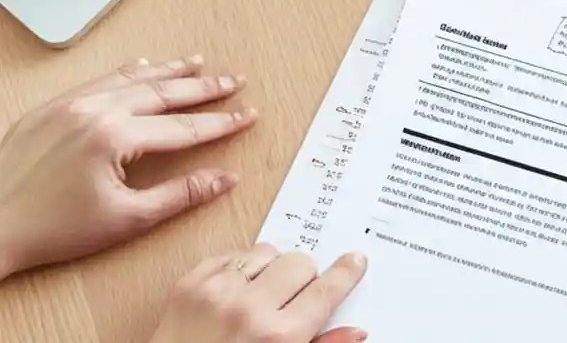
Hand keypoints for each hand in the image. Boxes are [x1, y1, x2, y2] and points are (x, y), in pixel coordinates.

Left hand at [0, 56, 257, 279]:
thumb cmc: (50, 229)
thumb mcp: (126, 219)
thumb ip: (180, 195)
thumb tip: (224, 178)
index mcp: (114, 137)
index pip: (184, 127)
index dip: (221, 123)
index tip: (247, 116)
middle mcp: (94, 111)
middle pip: (163, 93)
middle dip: (203, 88)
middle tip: (233, 82)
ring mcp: (69, 106)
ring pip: (131, 79)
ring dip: (169, 71)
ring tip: (198, 63)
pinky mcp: (49, 109)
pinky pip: (98, 80)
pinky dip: (127, 72)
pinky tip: (142, 66)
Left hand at [150, 244, 367, 342]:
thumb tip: (357, 332)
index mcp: (279, 338)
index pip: (327, 290)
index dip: (346, 273)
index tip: (354, 261)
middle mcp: (249, 310)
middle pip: (301, 263)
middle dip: (304, 278)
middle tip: (293, 297)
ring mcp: (216, 292)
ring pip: (268, 251)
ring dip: (271, 268)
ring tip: (261, 293)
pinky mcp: (190, 283)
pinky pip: (231, 254)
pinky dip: (239, 268)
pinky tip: (236, 291)